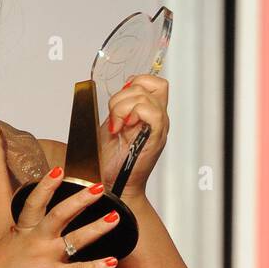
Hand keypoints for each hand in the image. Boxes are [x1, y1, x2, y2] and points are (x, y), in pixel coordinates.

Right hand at [0, 167, 120, 267]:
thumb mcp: (4, 250)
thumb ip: (19, 244)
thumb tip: (28, 246)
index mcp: (21, 231)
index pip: (35, 202)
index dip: (47, 185)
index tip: (59, 170)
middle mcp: (35, 240)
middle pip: (61, 214)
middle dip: (81, 199)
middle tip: (99, 187)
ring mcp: (44, 257)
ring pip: (76, 239)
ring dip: (97, 228)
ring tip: (115, 218)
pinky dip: (97, 267)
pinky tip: (113, 262)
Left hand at [98, 73, 169, 200]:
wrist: (111, 185)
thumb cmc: (110, 161)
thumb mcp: (111, 124)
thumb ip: (120, 106)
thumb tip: (122, 87)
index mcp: (148, 114)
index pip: (152, 82)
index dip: (135, 83)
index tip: (117, 103)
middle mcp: (157, 119)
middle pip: (152, 84)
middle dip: (123, 96)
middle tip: (114, 118)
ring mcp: (158, 128)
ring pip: (147, 96)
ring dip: (123, 108)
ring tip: (116, 127)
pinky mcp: (155, 139)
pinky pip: (153, 113)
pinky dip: (134, 115)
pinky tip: (123, 129)